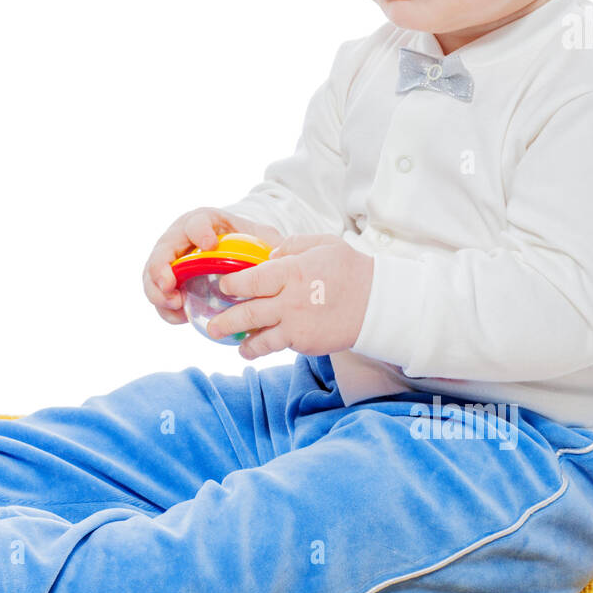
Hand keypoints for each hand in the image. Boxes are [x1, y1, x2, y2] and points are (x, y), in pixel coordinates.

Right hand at [143, 207, 283, 324]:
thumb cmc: (248, 242)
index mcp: (204, 221)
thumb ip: (272, 244)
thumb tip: (284, 259)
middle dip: (162, 267)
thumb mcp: (262, 238)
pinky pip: (158, 295)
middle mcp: (180, 237)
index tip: (209, 244)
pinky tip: (179, 317)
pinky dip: (165, 308)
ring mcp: (170, 260)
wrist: (232, 253)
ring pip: (152, 274)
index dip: (199, 231)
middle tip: (170, 284)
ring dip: (157, 291)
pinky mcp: (167, 282)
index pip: (197, 222)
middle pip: (163, 249)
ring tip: (174, 305)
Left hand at [206, 233, 373, 359]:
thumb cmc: (351, 270)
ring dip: (243, 343)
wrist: (379, 303)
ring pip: (259, 337)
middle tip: (213, 325)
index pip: (251, 279)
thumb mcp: (323, 244)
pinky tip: (255, 349)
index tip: (224, 286)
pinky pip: (278, 346)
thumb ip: (292, 245)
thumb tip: (268, 255)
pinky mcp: (304, 343)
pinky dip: (264, 348)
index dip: (233, 285)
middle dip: (226, 321)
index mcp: (292, 272)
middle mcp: (290, 300)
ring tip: (232, 344)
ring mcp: (296, 325)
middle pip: (248, 312)